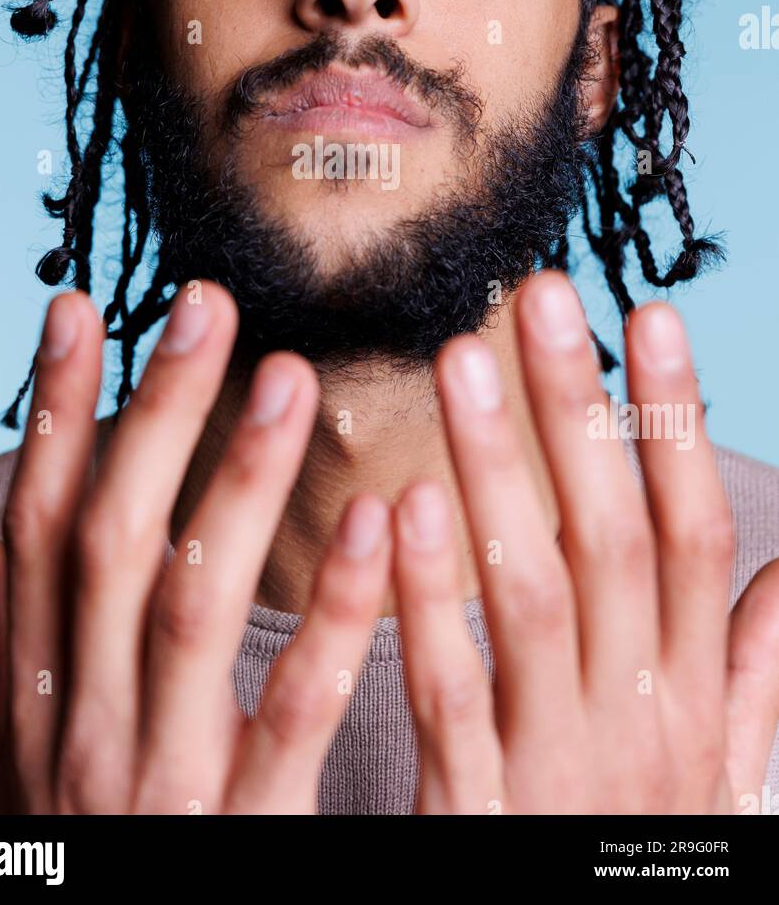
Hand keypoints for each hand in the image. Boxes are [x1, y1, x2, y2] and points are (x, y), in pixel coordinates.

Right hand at [0, 283, 391, 813]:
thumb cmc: (79, 860)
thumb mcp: (15, 765)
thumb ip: (3, 649)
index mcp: (42, 692)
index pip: (43, 527)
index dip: (58, 416)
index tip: (78, 311)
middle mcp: (86, 719)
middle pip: (113, 542)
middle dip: (154, 416)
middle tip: (204, 305)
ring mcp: (158, 774)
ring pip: (193, 605)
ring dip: (239, 484)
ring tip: (291, 378)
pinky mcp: (242, 827)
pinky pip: (290, 710)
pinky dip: (331, 613)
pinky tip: (376, 523)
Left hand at [392, 269, 778, 814]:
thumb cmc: (639, 857)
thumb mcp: (717, 778)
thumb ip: (748, 677)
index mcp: (688, 696)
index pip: (693, 532)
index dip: (677, 420)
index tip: (648, 314)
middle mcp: (635, 715)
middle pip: (614, 537)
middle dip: (580, 410)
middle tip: (537, 293)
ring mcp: (558, 764)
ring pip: (530, 593)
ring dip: (498, 471)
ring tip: (459, 359)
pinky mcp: (476, 810)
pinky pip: (449, 694)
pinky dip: (428, 601)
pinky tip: (398, 506)